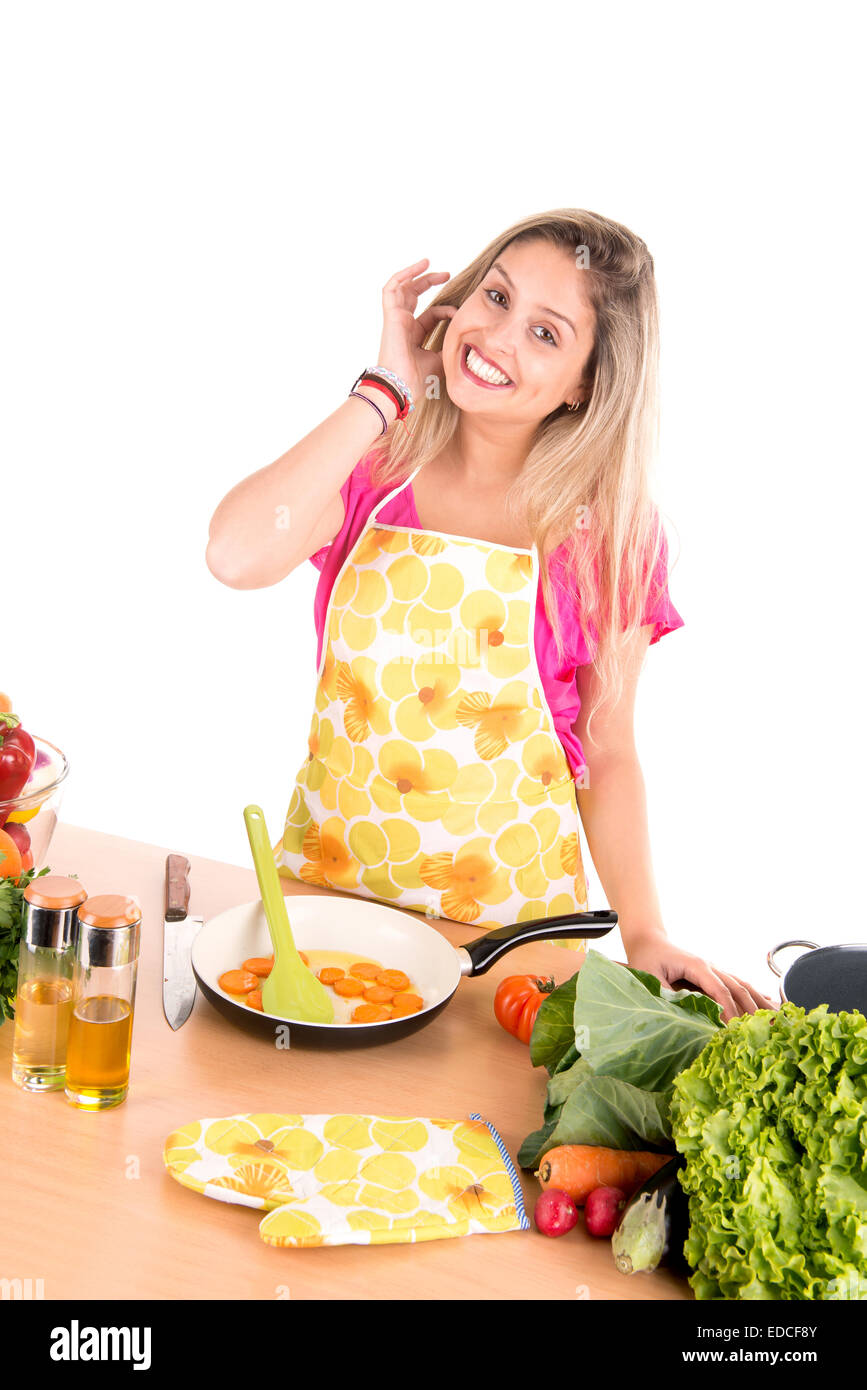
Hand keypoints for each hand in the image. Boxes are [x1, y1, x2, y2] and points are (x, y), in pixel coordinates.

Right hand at [377, 258, 456, 402]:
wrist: (401, 388)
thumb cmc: (418, 380)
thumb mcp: (441, 360)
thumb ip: (449, 347)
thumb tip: (466, 338)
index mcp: (414, 336)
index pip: (430, 315)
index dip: (446, 310)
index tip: (459, 312)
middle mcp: (403, 325)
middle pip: (414, 296)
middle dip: (429, 282)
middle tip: (446, 274)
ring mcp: (396, 319)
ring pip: (401, 288)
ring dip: (415, 274)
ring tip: (429, 262)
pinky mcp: (391, 316)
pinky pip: (391, 289)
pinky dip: (402, 275)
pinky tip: (418, 267)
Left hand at [625, 933, 777, 1022]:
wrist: (649, 941)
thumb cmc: (647, 958)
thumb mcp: (649, 977)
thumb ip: (665, 994)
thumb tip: (681, 1014)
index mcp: (696, 966)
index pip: (719, 990)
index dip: (729, 1010)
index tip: (735, 1028)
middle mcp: (710, 967)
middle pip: (737, 988)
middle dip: (751, 1009)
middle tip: (764, 1030)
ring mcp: (715, 970)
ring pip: (743, 986)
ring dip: (759, 1002)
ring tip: (777, 1018)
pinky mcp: (715, 976)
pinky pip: (739, 986)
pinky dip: (755, 996)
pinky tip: (770, 1004)